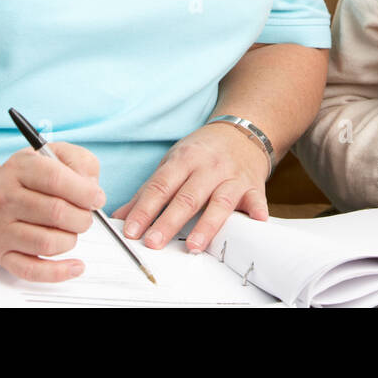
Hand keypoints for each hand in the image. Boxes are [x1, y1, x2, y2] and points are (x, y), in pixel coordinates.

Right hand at [0, 141, 103, 281]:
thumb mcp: (53, 154)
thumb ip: (79, 162)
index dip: (84, 191)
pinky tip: (75, 265)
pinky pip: (32, 270)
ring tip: (71, 230)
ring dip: (71, 239)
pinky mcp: (3, 254)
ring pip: (48, 243)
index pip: (56, 179)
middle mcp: (5, 198)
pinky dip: (58, 272)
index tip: (96, 198)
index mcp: (20, 168)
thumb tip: (92, 189)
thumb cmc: (26, 178)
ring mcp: (1, 229)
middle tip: (84, 215)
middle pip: (56, 212)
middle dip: (82, 217)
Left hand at [113, 121, 268, 251]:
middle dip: (168, 221)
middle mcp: (209, 167)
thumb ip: (148, 191)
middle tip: (152, 243)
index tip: (131, 232)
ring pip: (219, 201)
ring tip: (193, 246)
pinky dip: (257, 212)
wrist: (242, 132)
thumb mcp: (173, 163)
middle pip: (187, 196)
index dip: (144, 209)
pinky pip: (257, 200)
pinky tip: (255, 223)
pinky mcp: (253, 186)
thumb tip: (120, 218)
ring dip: (207, 225)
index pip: (161, 186)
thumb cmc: (202, 152)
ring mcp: (232, 177)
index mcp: (184, 159)